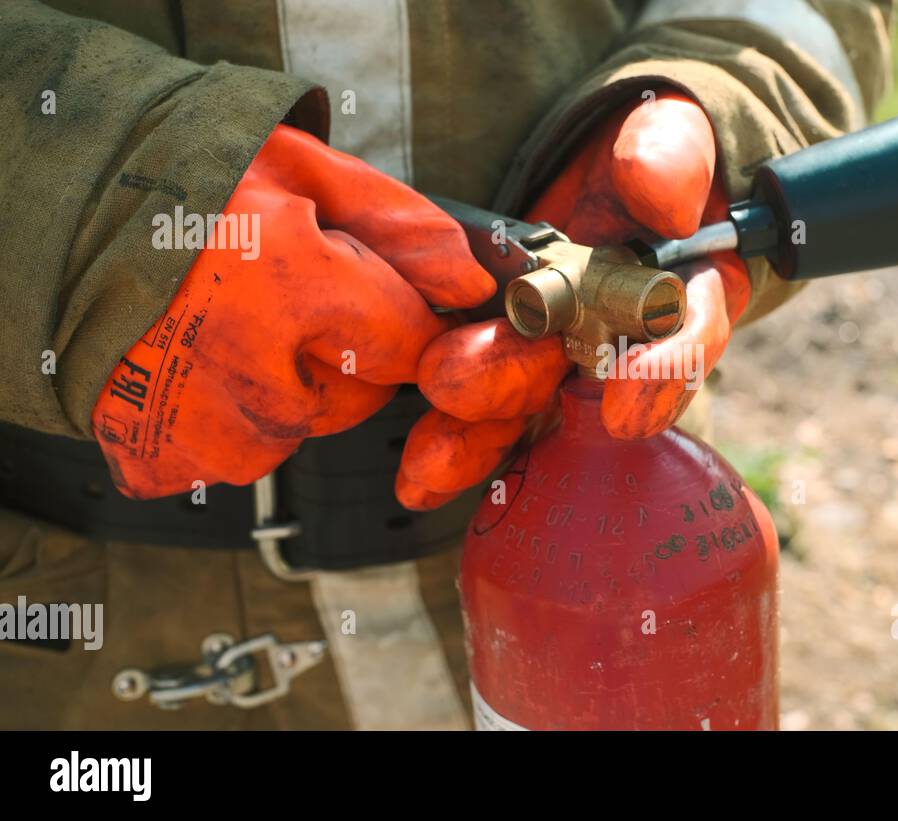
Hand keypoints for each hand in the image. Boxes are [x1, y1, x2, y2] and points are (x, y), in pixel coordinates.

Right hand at [92, 124, 494, 498]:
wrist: (54, 216)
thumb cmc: (181, 182)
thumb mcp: (305, 170)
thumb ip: (404, 228)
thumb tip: (472, 286)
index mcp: (296, 288)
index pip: (412, 346)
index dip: (399, 317)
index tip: (372, 296)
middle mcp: (255, 374)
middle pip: (360, 397)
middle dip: (339, 351)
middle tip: (276, 296)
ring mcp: (205, 429)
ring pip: (298, 430)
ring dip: (282, 388)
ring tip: (226, 323)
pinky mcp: (162, 461)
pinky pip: (232, 456)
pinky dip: (223, 419)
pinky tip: (191, 363)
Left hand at [394, 89, 749, 510]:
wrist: (602, 173)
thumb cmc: (648, 153)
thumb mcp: (668, 136)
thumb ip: (670, 160)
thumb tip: (668, 206)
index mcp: (687, 295)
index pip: (689, 338)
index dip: (663, 374)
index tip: (623, 407)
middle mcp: (632, 347)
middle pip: (586, 386)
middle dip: (516, 386)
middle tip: (455, 384)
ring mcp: (571, 363)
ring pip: (529, 406)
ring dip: (474, 434)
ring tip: (424, 458)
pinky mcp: (518, 367)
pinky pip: (488, 409)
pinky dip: (450, 437)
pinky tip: (415, 474)